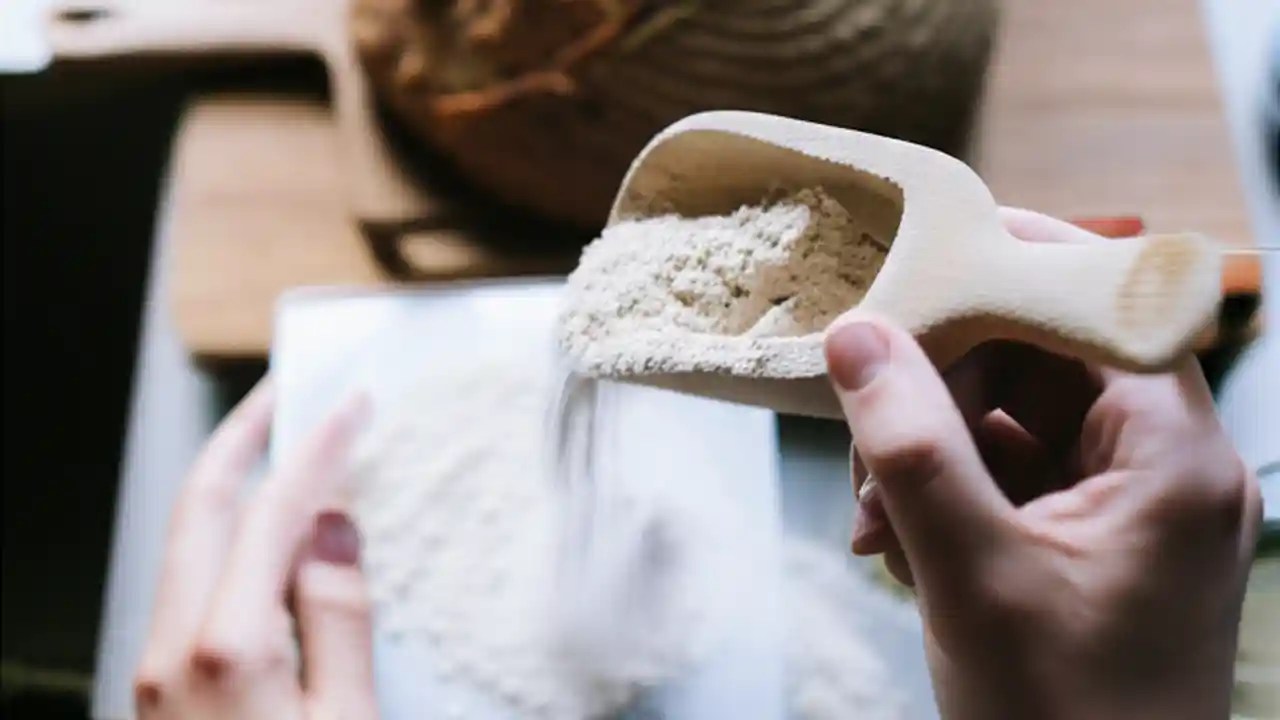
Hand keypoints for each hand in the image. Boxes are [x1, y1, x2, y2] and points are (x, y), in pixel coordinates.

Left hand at [132, 379, 378, 718]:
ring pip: (189, 547)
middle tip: (285, 392)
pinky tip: (267, 540)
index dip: (315, 452)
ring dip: (230, 486)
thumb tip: (335, 532)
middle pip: (199, 510)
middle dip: (240, 437)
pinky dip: (228, 542)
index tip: (348, 409)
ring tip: (278, 449)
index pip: (272, 516)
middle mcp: (173, 653)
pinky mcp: (164, 691)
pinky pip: (192, 589)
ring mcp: (158, 673)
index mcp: (226, 651)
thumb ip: (341, 624)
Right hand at [824, 209, 1261, 719]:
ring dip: (933, 451)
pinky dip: (949, 496)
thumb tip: (856, 335)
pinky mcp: (1091, 547)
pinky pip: (1013, 482)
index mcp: (1174, 460)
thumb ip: (912, 447)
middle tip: (871, 434)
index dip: (1024, 267)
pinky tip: (893, 540)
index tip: (936, 246)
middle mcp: (1165, 471)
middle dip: (947, 389)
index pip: (1109, 311)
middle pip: (1048, 365)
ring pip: (1018, 425)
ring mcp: (1127, 512)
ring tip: (874, 515)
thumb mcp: (973, 576)